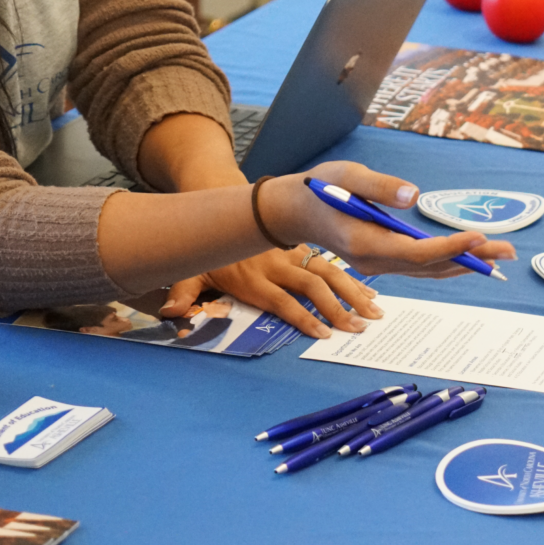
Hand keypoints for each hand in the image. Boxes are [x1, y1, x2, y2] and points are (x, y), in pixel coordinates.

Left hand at [161, 245, 379, 340]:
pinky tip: (369, 290)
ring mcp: (293, 254)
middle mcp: (278, 266)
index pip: (282, 301)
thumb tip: (170, 312)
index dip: (303, 318)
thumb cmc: (213, 251)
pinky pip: (330, 264)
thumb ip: (185, 293)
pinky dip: (350, 277)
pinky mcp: (302, 248)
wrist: (231, 209)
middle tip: (360, 326)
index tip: (325, 334)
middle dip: (338, 307)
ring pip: (327, 272)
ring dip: (352, 291)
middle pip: (313, 286)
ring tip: (373, 310)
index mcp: (254, 278)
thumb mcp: (194, 270)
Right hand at [262, 161, 516, 278]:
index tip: (477, 237)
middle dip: (470, 258)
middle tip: (508, 250)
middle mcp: (373, 261)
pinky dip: (448, 262)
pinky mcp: (383, 260)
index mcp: (364, 243)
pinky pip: (421, 267)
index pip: (414, 252)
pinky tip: (471, 256)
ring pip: (428, 270)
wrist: (295, 211)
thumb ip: (379, 186)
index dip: (449, 247)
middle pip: (429, 266)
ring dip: (465, 263)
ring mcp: (378, 265)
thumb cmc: (321, 188)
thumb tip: (413, 196)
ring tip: (500, 254)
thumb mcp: (346, 175)